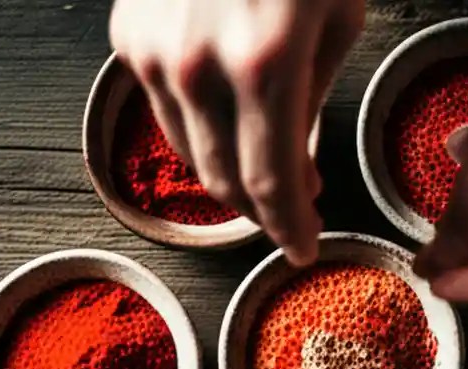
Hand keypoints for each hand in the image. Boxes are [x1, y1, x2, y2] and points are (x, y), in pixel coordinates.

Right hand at [110, 0, 364, 264]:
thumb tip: (297, 166)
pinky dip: (198, 120)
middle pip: (224, 179)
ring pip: (189, 151)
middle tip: (295, 212)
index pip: (270, 181)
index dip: (288, 226)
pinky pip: (165, 105)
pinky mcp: (130, 36)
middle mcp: (198, 66)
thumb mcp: (337, 17)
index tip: (302, 247)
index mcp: (265, 62)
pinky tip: (227, 108)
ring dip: (228, 171)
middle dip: (262, 209)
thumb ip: (314, 98)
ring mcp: (155, 52)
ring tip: (264, 162)